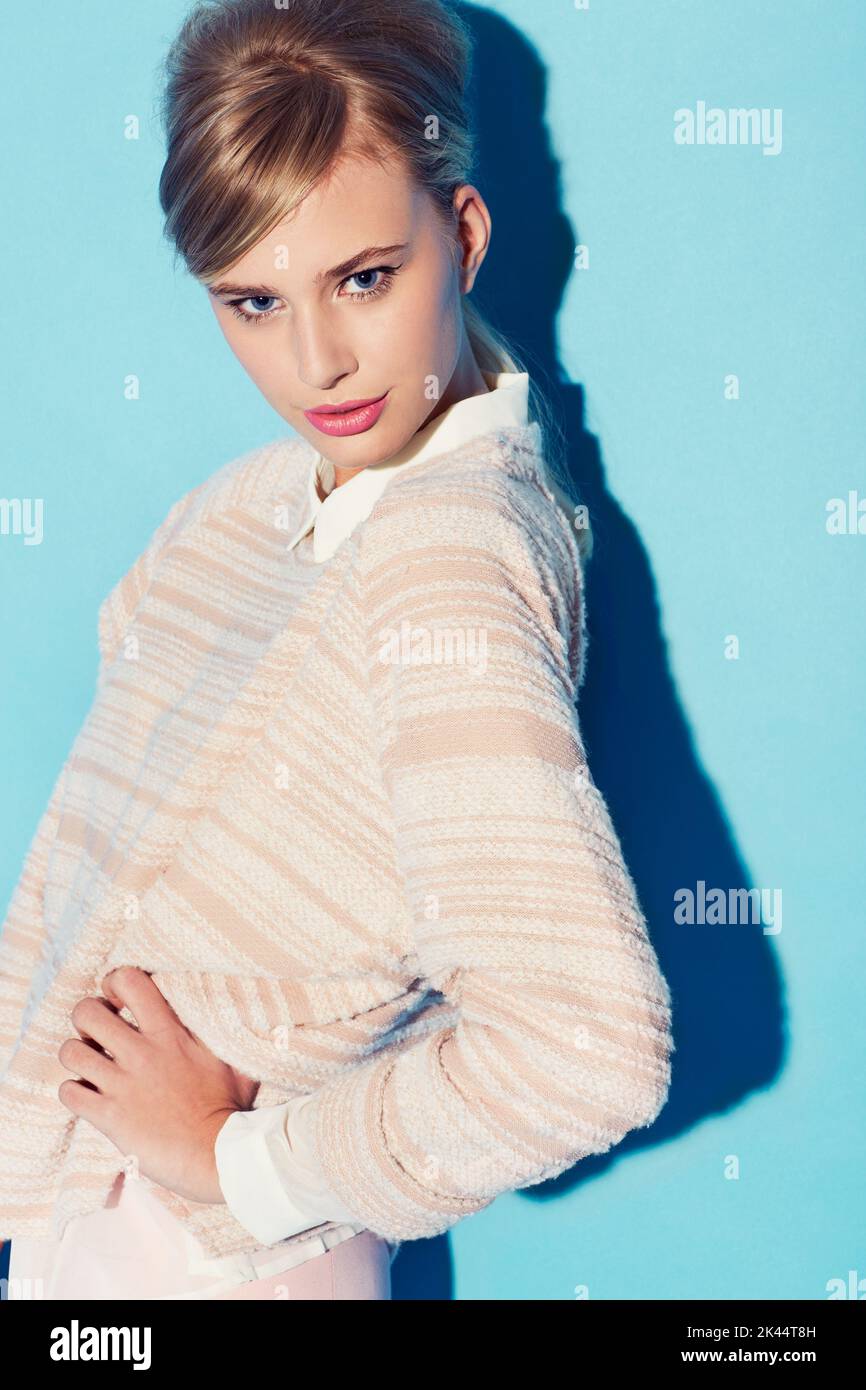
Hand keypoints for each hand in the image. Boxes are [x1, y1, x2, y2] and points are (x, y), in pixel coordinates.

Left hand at [57, 966, 260, 1203]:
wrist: (219, 1156)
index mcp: (171, 1033)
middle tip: (98, 1035)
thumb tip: (250, 1018)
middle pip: (87, 1012)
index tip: (119, 1000)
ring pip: (70, 1052)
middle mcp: (141, 1053)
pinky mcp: (110, 1117)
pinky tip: (89, 1096)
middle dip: (86, 1020)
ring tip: (90, 1065)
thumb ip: (226, 1037)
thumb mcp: (234, 1062)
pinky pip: (69, 1093)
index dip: (114, 984)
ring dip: (76, 1056)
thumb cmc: (232, 1110)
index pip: (129, 981)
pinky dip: (73, 1092)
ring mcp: (122, 1085)